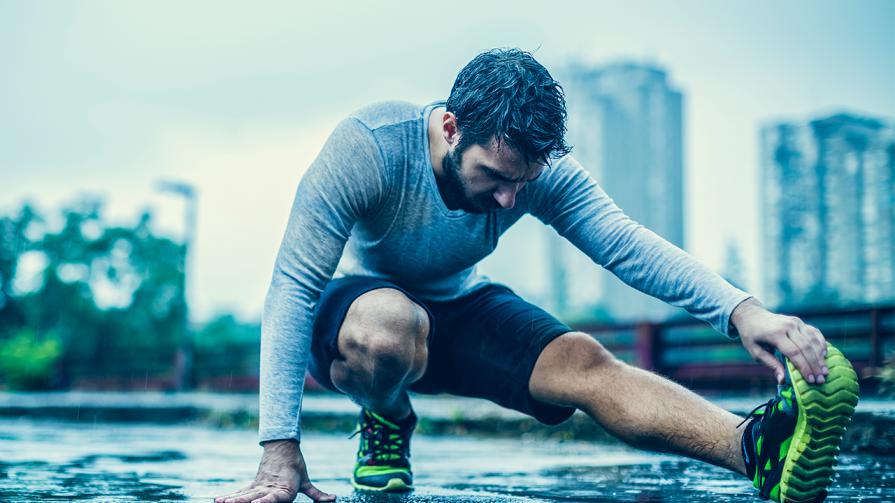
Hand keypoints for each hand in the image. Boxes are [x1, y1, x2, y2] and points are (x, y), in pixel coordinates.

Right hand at [214, 439, 335, 502]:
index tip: (258, 502)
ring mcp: (260, 486)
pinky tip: (218, 500)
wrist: (283, 447)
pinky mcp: (253, 484)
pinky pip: (240, 491)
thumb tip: (333, 499)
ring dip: (233, 499)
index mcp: (285, 490)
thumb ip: (317, 494)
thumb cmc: (296, 467)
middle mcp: (270, 488)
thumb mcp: (306, 481)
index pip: (276, 498)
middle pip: (255, 497)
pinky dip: (230, 496)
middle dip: (243, 502)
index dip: (267, 501)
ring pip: (245, 494)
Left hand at [731, 297, 828, 384]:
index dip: (804, 367)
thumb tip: (782, 380)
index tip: (811, 380)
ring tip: (825, 371)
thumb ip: (771, 364)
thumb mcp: (755, 351)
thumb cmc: (751, 336)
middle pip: (806, 347)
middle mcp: (787, 326)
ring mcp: (795, 322)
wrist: (751, 315)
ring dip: (820, 357)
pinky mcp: (799, 321)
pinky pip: (814, 332)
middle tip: (821, 380)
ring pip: (813, 340)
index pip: (794, 352)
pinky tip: (824, 355)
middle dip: (815, 365)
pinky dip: (821, 343)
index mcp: (775, 334)